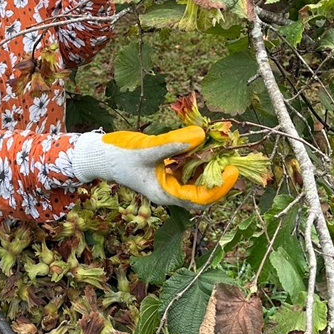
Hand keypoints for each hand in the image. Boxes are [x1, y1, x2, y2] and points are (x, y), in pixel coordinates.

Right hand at [71, 126, 238, 210]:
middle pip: (204, 192)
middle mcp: (171, 191)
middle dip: (219, 177)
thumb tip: (200, 134)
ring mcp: (170, 181)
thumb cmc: (119, 155)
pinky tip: (205, 143)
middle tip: (232, 157)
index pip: (200, 198)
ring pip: (198, 178)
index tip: (232, 170)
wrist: (100, 155)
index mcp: (165, 194)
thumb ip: (173, 143)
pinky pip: (190, 167)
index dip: (219, 187)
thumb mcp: (147, 148)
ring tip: (222, 147)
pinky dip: (200, 157)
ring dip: (211, 166)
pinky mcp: (169, 170)